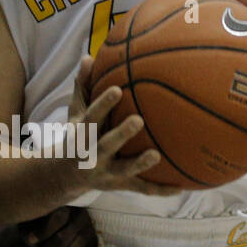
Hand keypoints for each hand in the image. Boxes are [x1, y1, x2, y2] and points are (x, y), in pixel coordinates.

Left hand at [21, 206, 99, 246]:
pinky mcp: (93, 246)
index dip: (42, 233)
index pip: (57, 218)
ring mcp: (89, 232)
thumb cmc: (38, 221)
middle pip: (62, 240)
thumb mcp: (30, 219)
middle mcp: (81, 216)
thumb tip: (32, 243)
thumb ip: (29, 228)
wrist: (54, 225)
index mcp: (66, 204)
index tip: (29, 241)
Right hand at [63, 58, 181, 196]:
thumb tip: (87, 57)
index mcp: (82, 135)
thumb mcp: (74, 113)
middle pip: (106, 145)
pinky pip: (142, 188)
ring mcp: (107, 173)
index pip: (92, 117)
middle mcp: (93, 155)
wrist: (65, 176)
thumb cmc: (76, 135)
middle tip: (138, 120)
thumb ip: (82, 86)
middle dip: (120, 134)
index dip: (102, 104)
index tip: (117, 89)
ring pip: (124, 170)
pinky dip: (160, 190)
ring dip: (140, 164)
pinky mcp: (120, 186)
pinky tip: (182, 187)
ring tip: (156, 155)